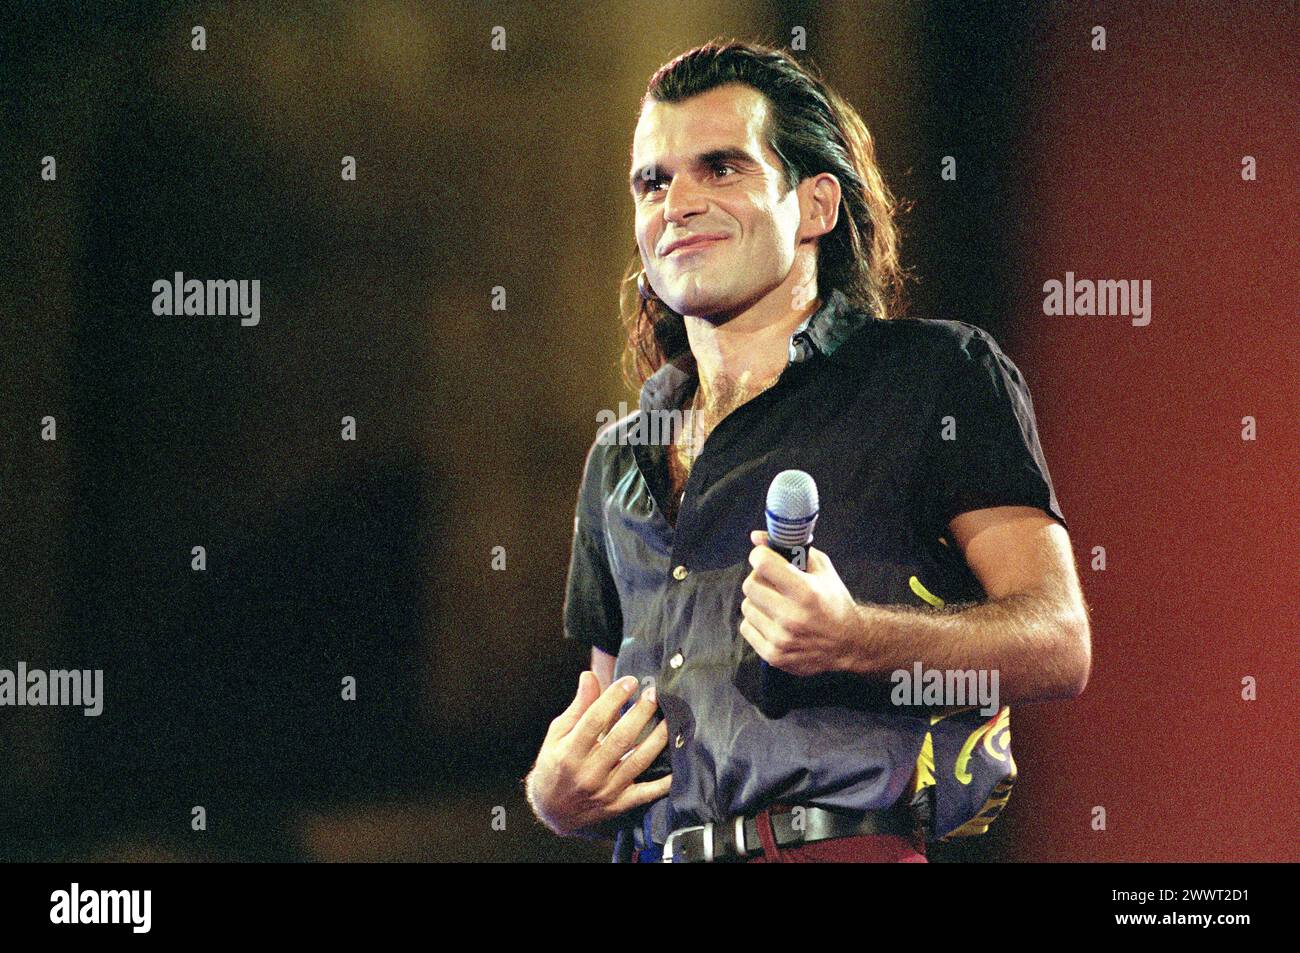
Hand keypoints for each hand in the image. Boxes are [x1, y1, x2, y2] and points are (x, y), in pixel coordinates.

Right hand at [525, 672, 671, 837]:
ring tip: (669, 718)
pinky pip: (646, 793)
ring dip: (658, 738)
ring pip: (638, 761)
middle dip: (640, 713)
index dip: (614, 697)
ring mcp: (606, 790)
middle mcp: (588, 772)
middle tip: (653, 694)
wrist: (552, 810)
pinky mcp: (619, 804)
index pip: (594, 720)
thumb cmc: (554, 765)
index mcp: (569, 752)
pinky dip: (664, 781)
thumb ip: (578, 706)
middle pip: (620, 739)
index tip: (630, 681)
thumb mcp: (558, 734)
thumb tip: (589, 675)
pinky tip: (677, 763)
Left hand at [739, 530, 865, 676]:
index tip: (764, 557)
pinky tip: (774, 621)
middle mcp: (792, 617)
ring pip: (747, 607)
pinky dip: (757, 622)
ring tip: (776, 604)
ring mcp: (781, 639)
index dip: (760, 556)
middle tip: (772, 582)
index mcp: (806, 592)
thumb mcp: (822, 569)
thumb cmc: (834, 602)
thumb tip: (755, 537)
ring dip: (758, 602)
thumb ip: (790, 549)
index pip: (763, 564)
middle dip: (759, 579)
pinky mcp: (773, 655)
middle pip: (750, 585)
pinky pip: (746, 628)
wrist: (848, 644)